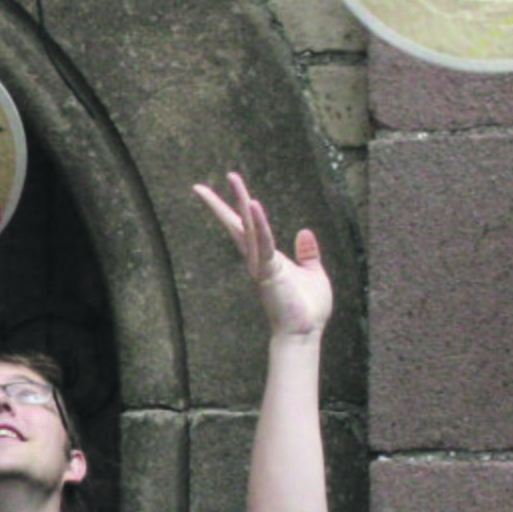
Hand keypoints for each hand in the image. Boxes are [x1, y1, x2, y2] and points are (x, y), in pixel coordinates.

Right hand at [194, 170, 331, 339]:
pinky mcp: (269, 270)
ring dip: (238, 201)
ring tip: (232, 178)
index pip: (248, 230)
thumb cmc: (308, 309)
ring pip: (246, 226)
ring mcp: (261, 264)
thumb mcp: (313, 274)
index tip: (228, 192)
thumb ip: (308, 254)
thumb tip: (304, 231)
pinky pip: (262, 241)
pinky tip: (253, 203)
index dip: (237, 209)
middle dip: (222, 203)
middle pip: (236, 225)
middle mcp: (258, 259)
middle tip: (199, 187)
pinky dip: (259, 223)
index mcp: (268, 259)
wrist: (304, 332)